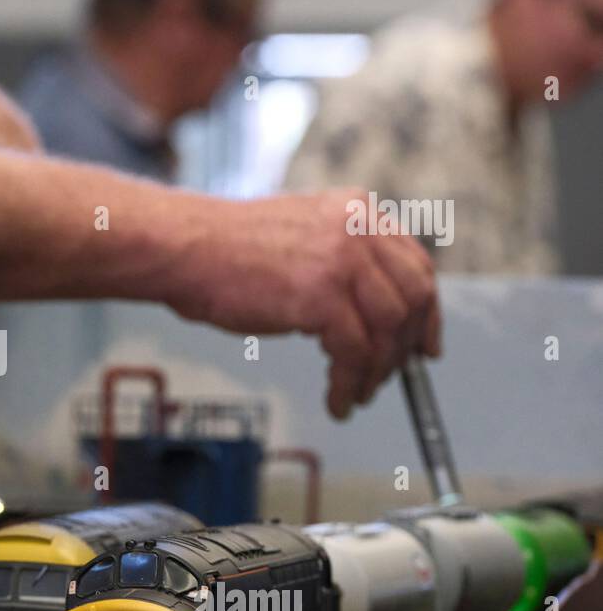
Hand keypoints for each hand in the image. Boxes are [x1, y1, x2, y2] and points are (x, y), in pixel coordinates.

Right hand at [171, 189, 440, 418]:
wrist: (183, 249)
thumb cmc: (223, 251)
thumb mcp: (298, 237)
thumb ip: (338, 258)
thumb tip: (366, 310)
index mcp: (356, 210)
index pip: (415, 263)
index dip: (426, 311)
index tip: (424, 344)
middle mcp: (358, 229)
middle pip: (413, 296)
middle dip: (406, 346)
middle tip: (390, 378)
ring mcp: (342, 261)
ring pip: (388, 329)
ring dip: (377, 372)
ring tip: (357, 393)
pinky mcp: (321, 296)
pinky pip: (354, 353)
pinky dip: (349, 383)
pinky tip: (336, 399)